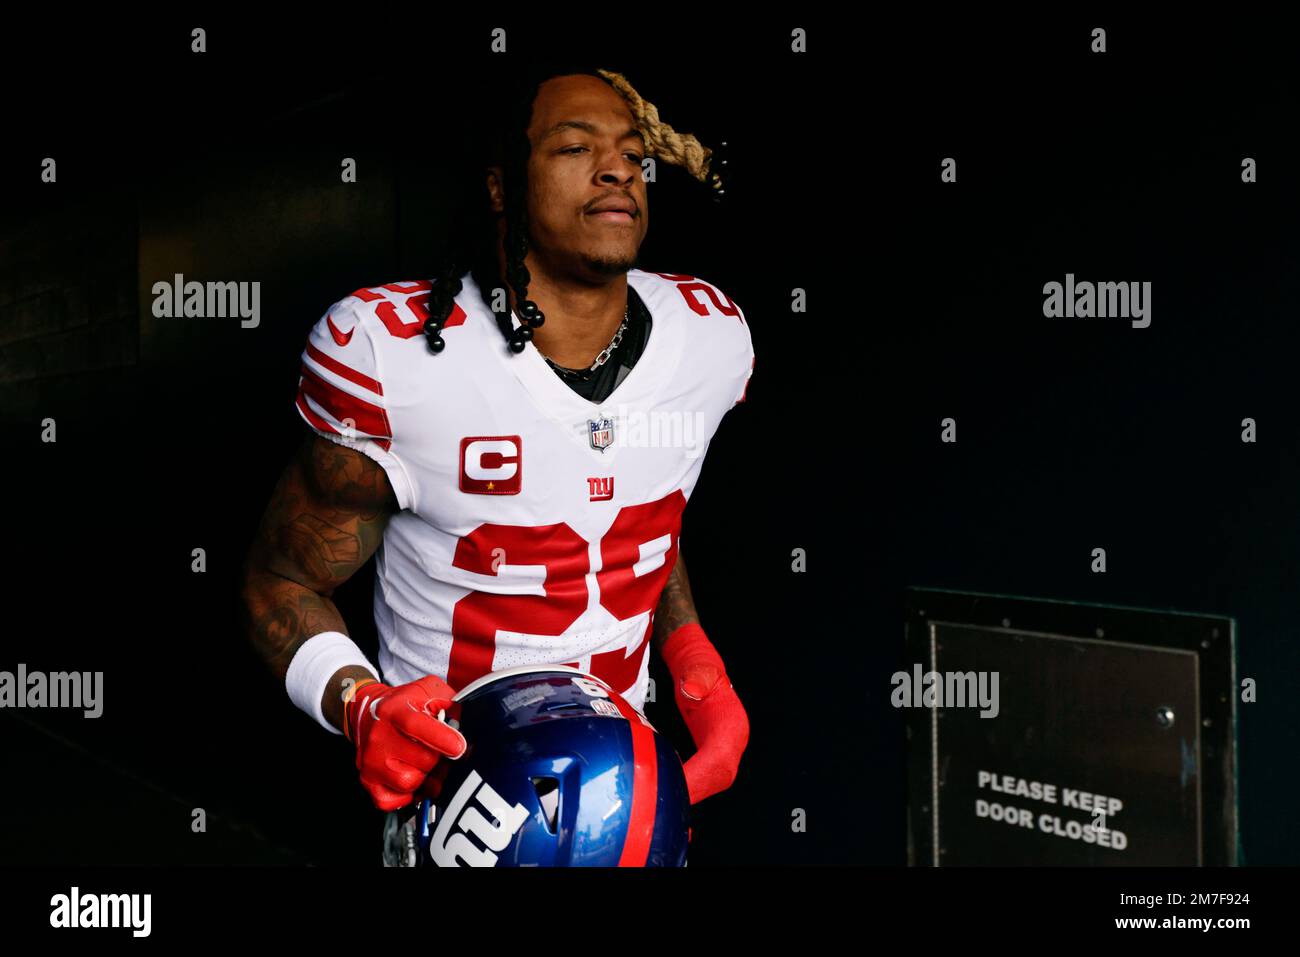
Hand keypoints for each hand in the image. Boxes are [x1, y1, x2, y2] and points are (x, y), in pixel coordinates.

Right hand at [345, 675, 466, 811]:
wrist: (368, 714)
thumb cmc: (404, 705)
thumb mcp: (428, 691)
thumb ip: (450, 702)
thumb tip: (468, 721)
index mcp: (395, 711)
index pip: (416, 726)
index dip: (442, 739)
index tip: (460, 747)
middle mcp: (378, 737)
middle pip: (422, 760)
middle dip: (440, 759)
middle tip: (443, 753)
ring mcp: (371, 761)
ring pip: (410, 783)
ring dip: (425, 777)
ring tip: (426, 763)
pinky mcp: (368, 781)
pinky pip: (394, 801)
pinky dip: (408, 795)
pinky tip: (411, 776)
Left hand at [660, 624, 749, 803]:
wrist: (696, 669)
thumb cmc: (697, 667)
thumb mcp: (698, 666)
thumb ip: (697, 675)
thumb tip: (693, 691)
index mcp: (732, 724)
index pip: (719, 760)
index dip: (699, 778)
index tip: (674, 786)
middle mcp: (731, 742)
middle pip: (717, 778)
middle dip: (692, 793)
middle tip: (660, 804)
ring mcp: (721, 750)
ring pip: (709, 782)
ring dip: (687, 794)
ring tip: (658, 803)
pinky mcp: (708, 756)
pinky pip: (700, 778)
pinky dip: (684, 787)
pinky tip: (663, 791)